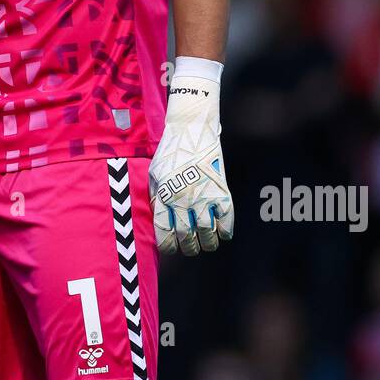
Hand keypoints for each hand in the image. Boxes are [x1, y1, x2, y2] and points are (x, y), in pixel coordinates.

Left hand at [148, 73, 232, 254]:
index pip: (164, 231)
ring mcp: (203, 195)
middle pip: (185, 236)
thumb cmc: (170, 151)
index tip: (172, 249)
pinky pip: (226, 219)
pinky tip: (223, 233)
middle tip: (191, 248)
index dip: (168, 246)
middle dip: (189, 247)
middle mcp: (182, 199)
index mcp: (163, 196)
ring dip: (207, 243)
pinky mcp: (220, 190)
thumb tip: (158, 220)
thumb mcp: (154, 174)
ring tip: (207, 244)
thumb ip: (154, 197)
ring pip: (206, 232)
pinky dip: (225, 231)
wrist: (191, 130)